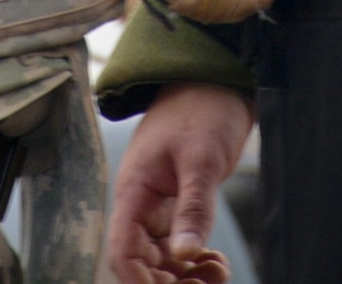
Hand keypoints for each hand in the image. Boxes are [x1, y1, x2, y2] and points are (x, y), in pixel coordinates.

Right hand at [105, 84, 251, 283]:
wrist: (218, 79)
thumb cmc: (203, 107)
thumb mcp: (200, 158)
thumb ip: (192, 208)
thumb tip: (183, 255)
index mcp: (134, 191)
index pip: (123, 250)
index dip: (139, 280)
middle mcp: (142, 204)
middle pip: (142, 262)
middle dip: (168, 281)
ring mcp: (161, 206)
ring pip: (162, 258)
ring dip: (185, 275)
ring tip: (217, 272)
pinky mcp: (181, 204)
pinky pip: (180, 245)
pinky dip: (196, 259)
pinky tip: (215, 260)